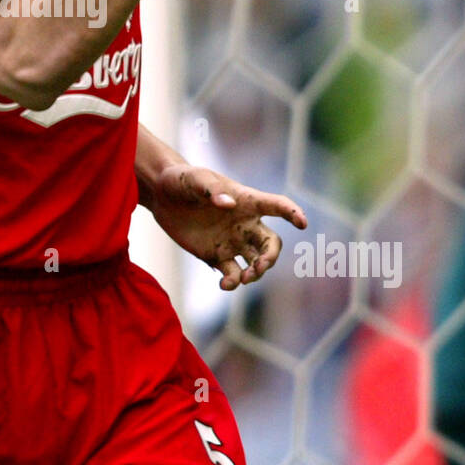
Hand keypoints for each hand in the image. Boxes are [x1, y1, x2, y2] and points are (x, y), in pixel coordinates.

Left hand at [149, 164, 307, 290]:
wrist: (162, 195)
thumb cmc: (182, 180)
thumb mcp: (194, 179)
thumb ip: (211, 190)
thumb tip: (228, 205)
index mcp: (246, 201)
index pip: (276, 206)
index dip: (292, 213)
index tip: (302, 223)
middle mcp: (245, 224)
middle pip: (271, 244)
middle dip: (271, 257)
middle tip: (259, 266)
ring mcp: (233, 242)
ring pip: (256, 263)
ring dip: (255, 273)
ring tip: (242, 278)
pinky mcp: (217, 256)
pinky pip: (233, 274)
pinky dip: (233, 282)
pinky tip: (224, 285)